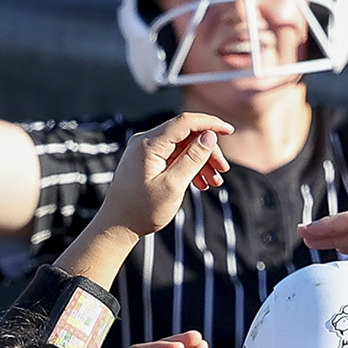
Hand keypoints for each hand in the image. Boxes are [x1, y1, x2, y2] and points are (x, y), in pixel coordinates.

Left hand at [92, 113, 233, 238]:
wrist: (117, 225)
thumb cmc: (143, 210)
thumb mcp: (173, 186)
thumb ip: (192, 159)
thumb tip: (209, 135)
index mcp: (149, 144)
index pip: (185, 122)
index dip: (210, 123)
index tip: (230, 131)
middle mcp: (145, 141)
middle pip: (186, 134)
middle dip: (207, 150)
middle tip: (223, 171)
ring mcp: (145, 150)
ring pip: (182, 146)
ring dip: (201, 161)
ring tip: (214, 182)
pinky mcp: (147, 160)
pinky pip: (173, 156)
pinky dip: (189, 166)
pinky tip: (201, 183)